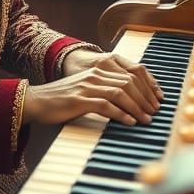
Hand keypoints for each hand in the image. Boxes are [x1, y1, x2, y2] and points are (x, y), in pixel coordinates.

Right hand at [22, 51, 162, 126]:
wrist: (36, 101)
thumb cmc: (62, 100)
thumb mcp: (85, 90)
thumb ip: (104, 92)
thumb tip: (128, 103)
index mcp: (98, 70)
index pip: (130, 75)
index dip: (147, 87)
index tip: (157, 100)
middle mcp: (94, 75)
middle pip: (129, 83)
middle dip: (146, 98)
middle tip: (155, 112)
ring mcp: (87, 87)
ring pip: (120, 93)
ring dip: (137, 107)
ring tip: (146, 119)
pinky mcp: (80, 100)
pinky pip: (106, 105)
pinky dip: (121, 114)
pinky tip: (130, 122)